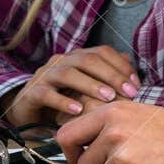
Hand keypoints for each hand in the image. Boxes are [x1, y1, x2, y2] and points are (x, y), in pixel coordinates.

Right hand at [0, 47, 139, 126]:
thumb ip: (105, 75)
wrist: (27, 111)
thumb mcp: (86, 88)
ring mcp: (45, 75)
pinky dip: (63, 101)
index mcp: (76, 57)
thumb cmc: (62, 99)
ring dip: (91, 85)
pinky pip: (47, 93)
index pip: (102, 52)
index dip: (121, 65)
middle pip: (87, 60)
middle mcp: (61, 61)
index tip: (136, 84)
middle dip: (111, 75)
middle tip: (128, 92)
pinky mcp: (32, 92)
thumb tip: (129, 64)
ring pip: (68, 73)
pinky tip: (78, 110)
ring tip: (108, 98)